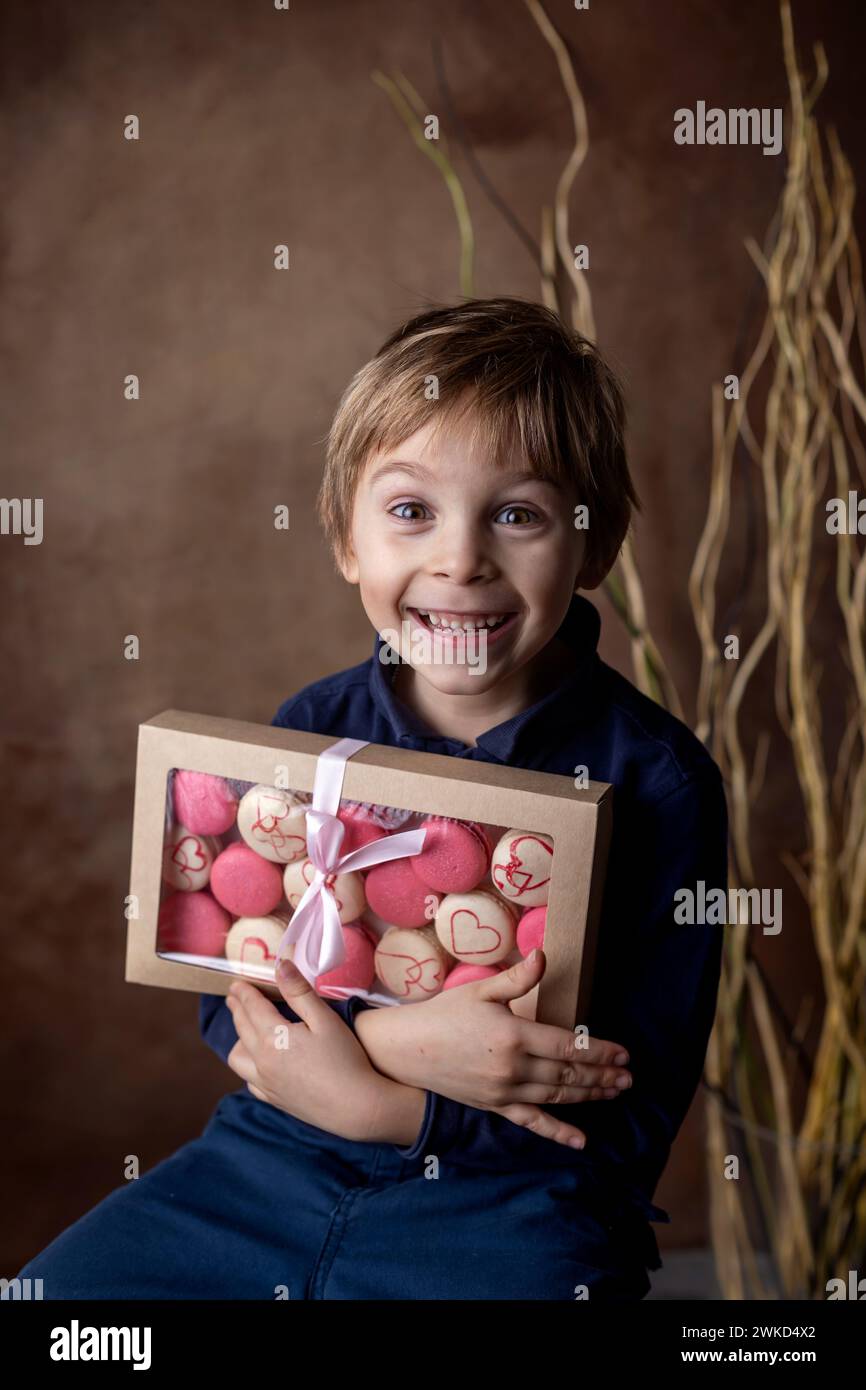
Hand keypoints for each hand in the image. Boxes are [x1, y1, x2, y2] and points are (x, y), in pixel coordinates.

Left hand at [224, 960, 424, 1144]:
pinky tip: (258, 1062)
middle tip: (235, 997)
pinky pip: (249, 1080)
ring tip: (245, 1028)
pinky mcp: (274, 1100)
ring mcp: (266, 1083)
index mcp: (272, 1038)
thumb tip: (281, 965)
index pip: (251, 1008)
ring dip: (238, 1038)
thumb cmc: (345, 1059)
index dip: (244, 992)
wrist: (356, 1107)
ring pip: (238, 1058)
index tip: (236, 983)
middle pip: (241, 1029)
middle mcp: (262, 1061)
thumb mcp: (325, 1019)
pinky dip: (248, 1065)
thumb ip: (300, 992)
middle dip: (237, 1009)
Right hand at [354, 948, 631, 1149]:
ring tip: (615, 1092)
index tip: (623, 1053)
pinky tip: (581, 1141)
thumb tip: (543, 956)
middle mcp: (513, 1068)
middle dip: (602, 1076)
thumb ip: (517, 978)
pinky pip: (532, 1123)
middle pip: (568, 1074)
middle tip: (629, 1077)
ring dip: (590, 1096)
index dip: (599, 1050)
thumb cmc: (444, 1013)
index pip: (568, 1045)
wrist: (407, 1050)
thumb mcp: (481, 990)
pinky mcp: (496, 1107)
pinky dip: (558, 1133)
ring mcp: (505, 1092)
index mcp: (514, 1035)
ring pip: (557, 1097)